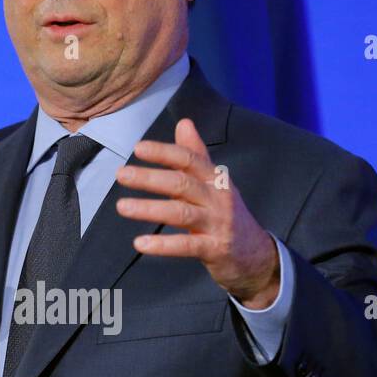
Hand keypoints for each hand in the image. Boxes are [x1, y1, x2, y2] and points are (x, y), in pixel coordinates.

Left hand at [113, 117, 279, 308]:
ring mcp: (217, 224)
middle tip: (121, 175)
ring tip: (122, 206)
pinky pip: (186, 245)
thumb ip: (196, 154)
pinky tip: (140, 242)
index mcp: (215, 179)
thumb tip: (184, 122)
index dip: (164, 152)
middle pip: (182, 183)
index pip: (189, 159)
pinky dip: (162, 245)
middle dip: (150, 178)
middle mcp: (217, 198)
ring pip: (181, 213)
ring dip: (149, 209)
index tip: (138, 148)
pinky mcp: (214, 249)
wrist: (255, 254)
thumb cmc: (226, 212)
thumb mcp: (214, 182)